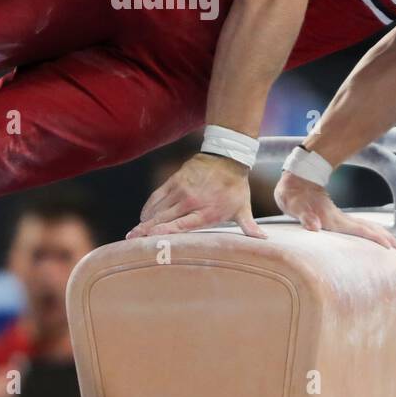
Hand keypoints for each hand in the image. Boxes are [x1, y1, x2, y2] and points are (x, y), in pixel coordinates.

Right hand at [128, 153, 266, 239]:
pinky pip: (157, 195)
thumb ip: (249, 226)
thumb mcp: (243, 207)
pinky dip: (149, 206)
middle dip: (147, 231)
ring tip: (133, 232)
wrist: (227, 156)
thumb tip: (263, 239)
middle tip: (132, 240)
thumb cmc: (235, 186)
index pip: (182, 225)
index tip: (150, 238)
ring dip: (145, 221)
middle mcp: (192, 202)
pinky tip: (143, 216)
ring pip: (158, 208)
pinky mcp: (174, 180)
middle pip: (164, 219)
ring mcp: (181, 190)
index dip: (165, 232)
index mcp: (207, 212)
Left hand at [274, 171, 395, 249]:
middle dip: (387, 239)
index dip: (375, 238)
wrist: (296, 179)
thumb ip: (305, 216)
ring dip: (383, 235)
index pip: (359, 230)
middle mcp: (340, 218)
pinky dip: (373, 232)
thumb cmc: (293, 195)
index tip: (390, 247)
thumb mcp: (295, 206)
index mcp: (333, 219)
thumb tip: (314, 226)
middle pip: (370, 229)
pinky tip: (375, 237)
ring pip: (367, 226)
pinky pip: (361, 226)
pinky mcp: (337, 217)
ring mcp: (340, 217)